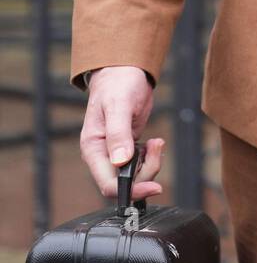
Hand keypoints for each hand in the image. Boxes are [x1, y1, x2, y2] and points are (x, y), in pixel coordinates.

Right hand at [80, 66, 164, 200]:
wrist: (123, 73)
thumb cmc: (117, 85)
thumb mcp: (118, 105)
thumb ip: (118, 134)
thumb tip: (121, 161)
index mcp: (93, 148)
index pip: (108, 184)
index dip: (131, 190)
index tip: (153, 186)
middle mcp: (102, 155)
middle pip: (125, 184)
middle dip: (146, 172)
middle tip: (156, 147)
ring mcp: (115, 154)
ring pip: (135, 177)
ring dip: (151, 164)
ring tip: (156, 142)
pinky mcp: (127, 149)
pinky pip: (140, 165)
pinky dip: (151, 157)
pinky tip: (153, 143)